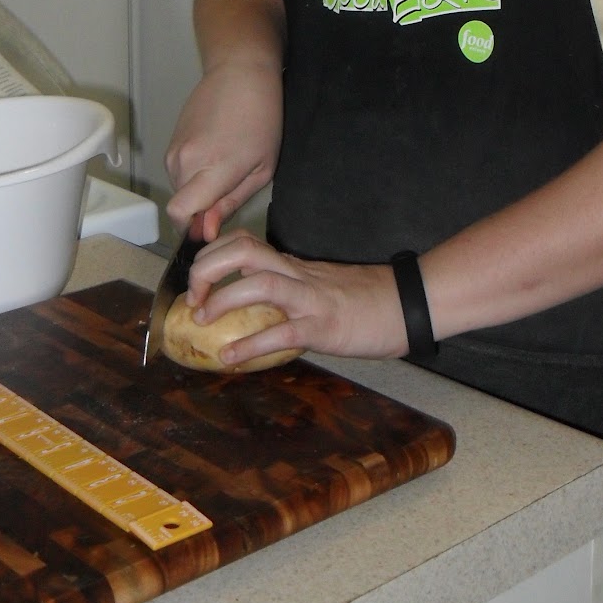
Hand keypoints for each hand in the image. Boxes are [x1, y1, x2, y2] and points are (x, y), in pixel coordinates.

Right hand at [164, 58, 282, 241]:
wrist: (240, 73)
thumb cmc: (261, 118)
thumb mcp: (261, 169)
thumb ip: (230, 202)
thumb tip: (206, 229)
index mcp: (211, 169)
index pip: (179, 213)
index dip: (192, 226)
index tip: (211, 223)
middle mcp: (184, 162)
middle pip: (181, 205)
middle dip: (202, 207)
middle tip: (232, 184)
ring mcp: (173, 150)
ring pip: (180, 188)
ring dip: (199, 187)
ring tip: (227, 162)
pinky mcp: (170, 142)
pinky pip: (178, 171)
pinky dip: (194, 172)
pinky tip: (217, 151)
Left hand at [184, 229, 408, 365]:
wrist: (408, 304)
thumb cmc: (367, 298)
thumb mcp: (321, 284)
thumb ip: (291, 286)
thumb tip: (258, 298)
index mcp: (294, 266)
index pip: (244, 244)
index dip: (211, 255)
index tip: (196, 280)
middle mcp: (297, 275)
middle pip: (243, 251)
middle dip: (207, 269)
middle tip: (193, 298)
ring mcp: (310, 299)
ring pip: (258, 283)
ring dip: (222, 300)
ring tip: (202, 322)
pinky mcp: (323, 326)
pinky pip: (282, 332)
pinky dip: (250, 345)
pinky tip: (230, 359)